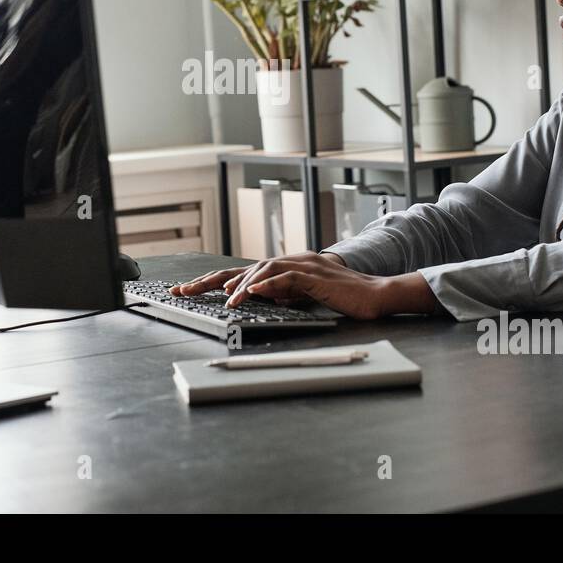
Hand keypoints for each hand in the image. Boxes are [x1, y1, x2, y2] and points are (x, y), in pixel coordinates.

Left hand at [170, 251, 396, 320]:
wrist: (376, 295)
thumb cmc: (344, 298)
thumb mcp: (306, 297)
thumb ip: (284, 294)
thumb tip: (261, 298)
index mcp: (287, 266)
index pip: (245, 271)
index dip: (215, 280)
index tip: (189, 290)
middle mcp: (293, 261)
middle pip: (246, 267)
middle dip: (212, 280)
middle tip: (186, 290)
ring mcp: (305, 266)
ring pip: (264, 270)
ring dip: (242, 285)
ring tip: (226, 301)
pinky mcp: (317, 276)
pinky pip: (288, 278)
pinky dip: (269, 285)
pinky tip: (254, 292)